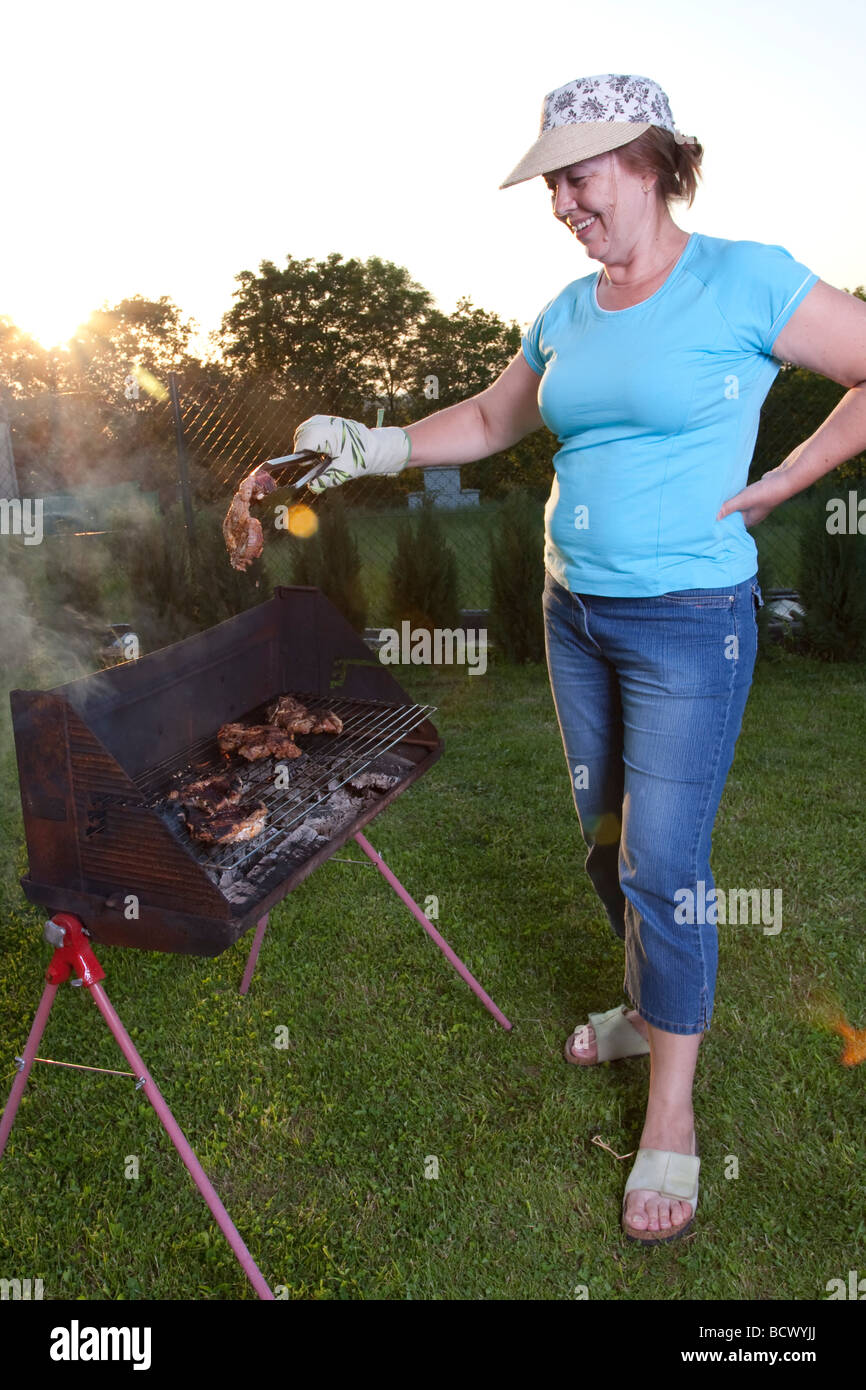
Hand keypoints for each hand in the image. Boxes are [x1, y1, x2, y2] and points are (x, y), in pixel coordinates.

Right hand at [293, 415, 411, 491]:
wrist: (375, 447)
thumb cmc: (360, 459)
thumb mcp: (343, 472)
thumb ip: (326, 479)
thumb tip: (312, 487)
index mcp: (331, 435)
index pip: (304, 441)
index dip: (300, 454)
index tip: (305, 464)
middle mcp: (328, 423)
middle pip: (302, 433)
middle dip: (302, 448)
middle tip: (310, 461)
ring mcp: (327, 419)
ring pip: (304, 429)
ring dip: (306, 442)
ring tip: (316, 455)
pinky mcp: (328, 420)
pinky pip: (311, 426)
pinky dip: (311, 437)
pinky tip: (320, 448)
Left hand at [716, 469, 790, 528]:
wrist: (784, 480)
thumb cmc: (764, 493)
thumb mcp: (743, 501)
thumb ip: (728, 508)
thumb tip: (713, 518)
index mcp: (749, 521)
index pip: (732, 526)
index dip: (722, 523)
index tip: (709, 521)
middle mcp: (752, 515)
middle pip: (734, 516)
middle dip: (724, 513)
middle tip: (708, 510)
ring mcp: (755, 505)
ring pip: (738, 506)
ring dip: (729, 504)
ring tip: (714, 502)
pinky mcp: (756, 495)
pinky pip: (742, 498)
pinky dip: (735, 496)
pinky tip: (727, 492)